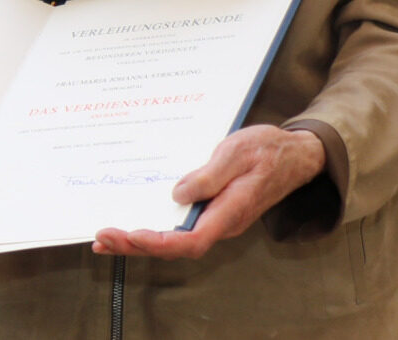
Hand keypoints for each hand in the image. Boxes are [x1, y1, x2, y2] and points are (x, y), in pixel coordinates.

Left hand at [91, 125, 326, 260]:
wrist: (294, 154)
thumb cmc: (267, 150)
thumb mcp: (236, 153)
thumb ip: (209, 176)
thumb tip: (178, 194)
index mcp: (229, 212)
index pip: (190, 240)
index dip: (159, 242)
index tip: (132, 234)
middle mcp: (220, 223)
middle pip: (175, 246)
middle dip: (136, 245)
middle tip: (102, 239)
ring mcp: (215, 219)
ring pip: (173, 239)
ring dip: (139, 241)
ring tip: (106, 239)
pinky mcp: (209, 212)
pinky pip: (178, 227)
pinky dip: (152, 228)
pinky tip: (131, 224)